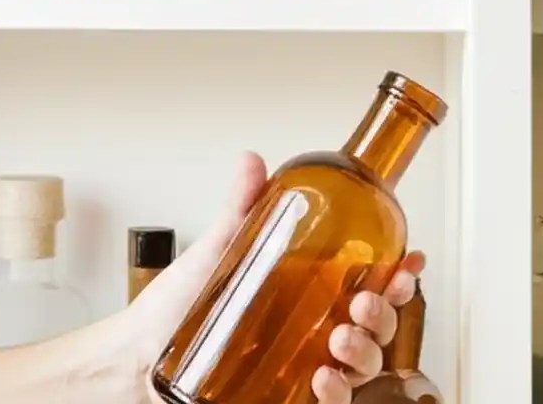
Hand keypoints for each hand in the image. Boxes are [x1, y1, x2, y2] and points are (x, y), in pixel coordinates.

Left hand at [131, 152, 426, 403]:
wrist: (134, 359)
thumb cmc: (172, 312)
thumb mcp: (215, 252)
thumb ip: (242, 209)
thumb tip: (252, 162)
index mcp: (307, 292)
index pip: (370, 281)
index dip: (398, 275)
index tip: (408, 262)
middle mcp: (311, 331)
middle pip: (378, 323)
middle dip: (385, 312)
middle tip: (364, 301)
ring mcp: (302, 367)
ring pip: (365, 365)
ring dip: (367, 352)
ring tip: (341, 339)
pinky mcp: (287, 398)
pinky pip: (334, 401)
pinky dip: (338, 392)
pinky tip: (324, 378)